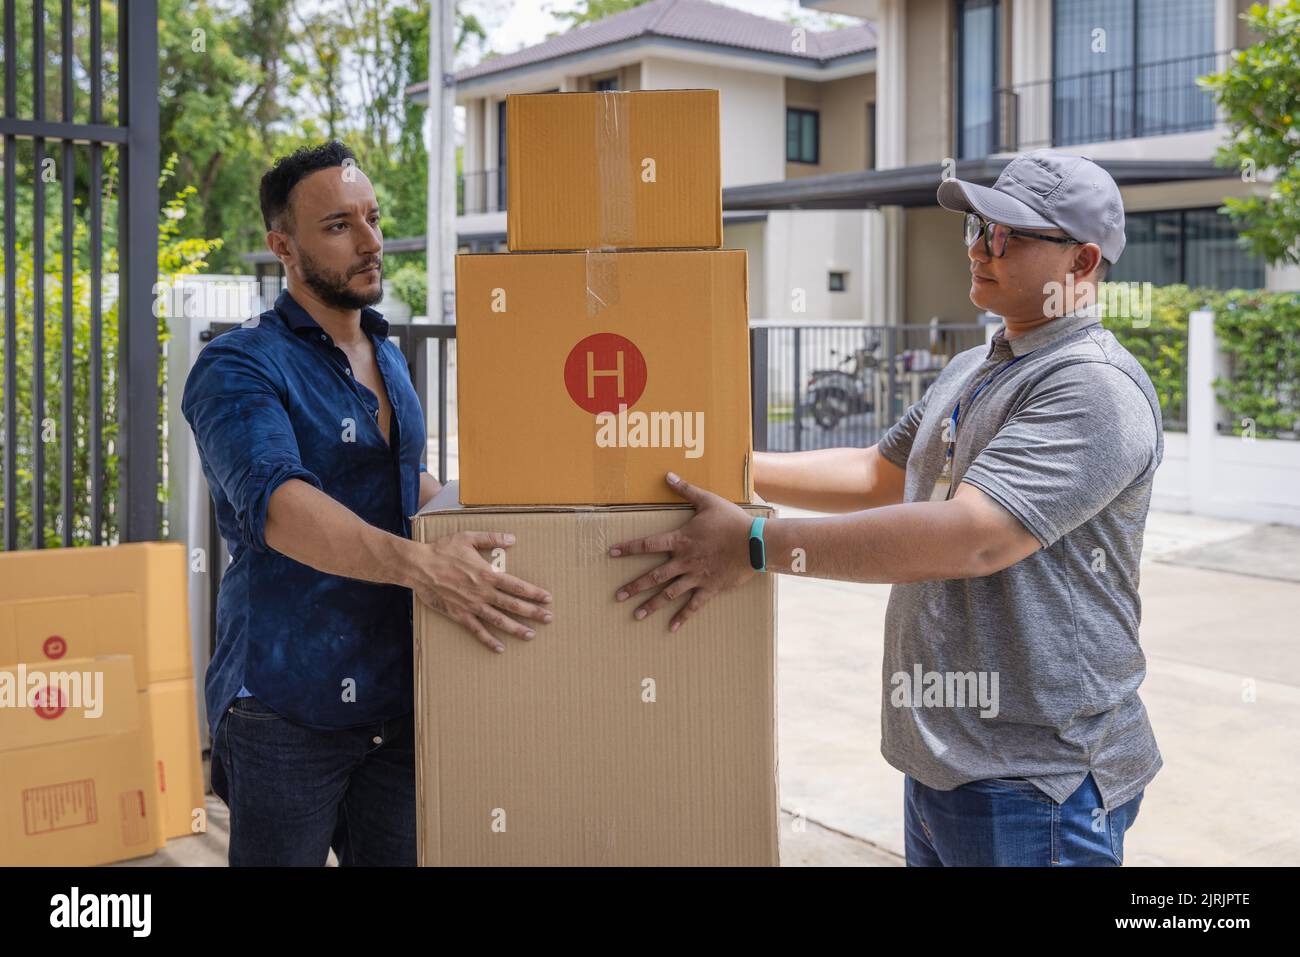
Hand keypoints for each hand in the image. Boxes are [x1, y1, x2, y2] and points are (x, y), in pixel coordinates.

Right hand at [410, 531, 551, 652]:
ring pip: (498, 620)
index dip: (534, 593)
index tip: (547, 598)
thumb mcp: (468, 538)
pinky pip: (477, 630)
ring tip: (531, 635)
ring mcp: (471, 605)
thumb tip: (512, 538)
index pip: (516, 585)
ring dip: (516, 628)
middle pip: (512, 605)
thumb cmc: (442, 550)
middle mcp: (482, 592)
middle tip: (548, 618)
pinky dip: (488, 640)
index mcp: (487, 573)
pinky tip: (500, 648)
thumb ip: (491, 538)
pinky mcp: (459, 615)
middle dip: (532, 612)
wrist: (418, 567)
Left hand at [609, 472, 754, 631]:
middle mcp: (684, 561)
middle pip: (654, 576)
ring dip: (652, 605)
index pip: (648, 544)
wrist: (755, 543)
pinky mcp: (710, 589)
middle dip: (634, 586)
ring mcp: (696, 577)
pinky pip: (693, 606)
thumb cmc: (732, 520)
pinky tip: (671, 628)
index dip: (629, 548)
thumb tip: (668, 475)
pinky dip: (682, 617)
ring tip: (636, 615)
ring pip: (669, 593)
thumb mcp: (708, 501)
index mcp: (681, 540)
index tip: (612, 553)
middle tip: (617, 596)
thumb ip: (686, 490)